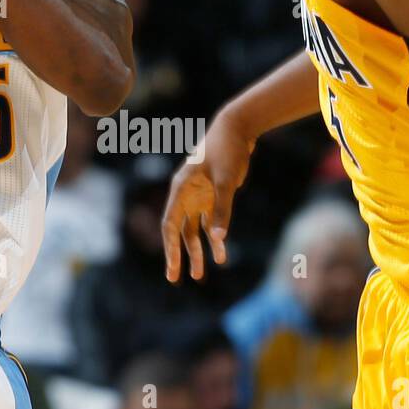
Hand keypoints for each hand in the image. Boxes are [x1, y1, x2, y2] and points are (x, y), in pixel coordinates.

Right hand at [161, 109, 255, 281]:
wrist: (238, 129)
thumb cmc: (227, 150)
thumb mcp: (226, 180)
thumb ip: (222, 209)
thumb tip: (219, 238)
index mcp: (181, 189)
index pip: (170, 224)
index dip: (169, 248)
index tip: (172, 268)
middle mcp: (187, 195)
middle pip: (179, 232)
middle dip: (179, 255)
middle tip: (177, 278)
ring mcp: (200, 197)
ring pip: (194, 230)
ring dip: (198, 251)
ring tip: (201, 274)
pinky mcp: (213, 196)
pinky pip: (211, 222)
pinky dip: (216, 238)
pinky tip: (221, 255)